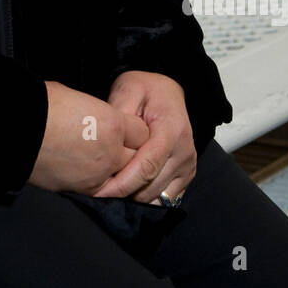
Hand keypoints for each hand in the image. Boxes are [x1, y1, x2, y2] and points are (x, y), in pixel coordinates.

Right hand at [26, 81, 149, 194]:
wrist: (16, 128)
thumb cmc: (42, 105)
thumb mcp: (77, 98)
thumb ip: (95, 113)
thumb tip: (94, 118)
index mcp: (113, 123)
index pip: (142, 132)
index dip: (133, 129)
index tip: (125, 129)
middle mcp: (111, 151)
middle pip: (137, 157)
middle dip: (130, 152)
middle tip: (116, 147)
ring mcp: (97, 174)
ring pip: (122, 177)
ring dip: (117, 171)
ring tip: (102, 162)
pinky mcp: (81, 189)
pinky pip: (102, 190)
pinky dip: (99, 183)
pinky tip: (88, 174)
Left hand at [89, 70, 195, 204]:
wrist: (168, 92)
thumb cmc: (147, 89)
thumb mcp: (129, 89)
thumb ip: (120, 115)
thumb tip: (109, 144)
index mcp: (171, 131)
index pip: (147, 166)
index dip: (122, 184)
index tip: (100, 192)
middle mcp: (185, 152)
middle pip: (151, 186)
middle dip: (124, 193)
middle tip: (99, 189)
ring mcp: (188, 165)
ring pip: (157, 197)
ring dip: (134, 196)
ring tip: (112, 185)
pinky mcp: (187, 175)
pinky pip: (165, 198)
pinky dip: (146, 196)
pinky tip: (129, 185)